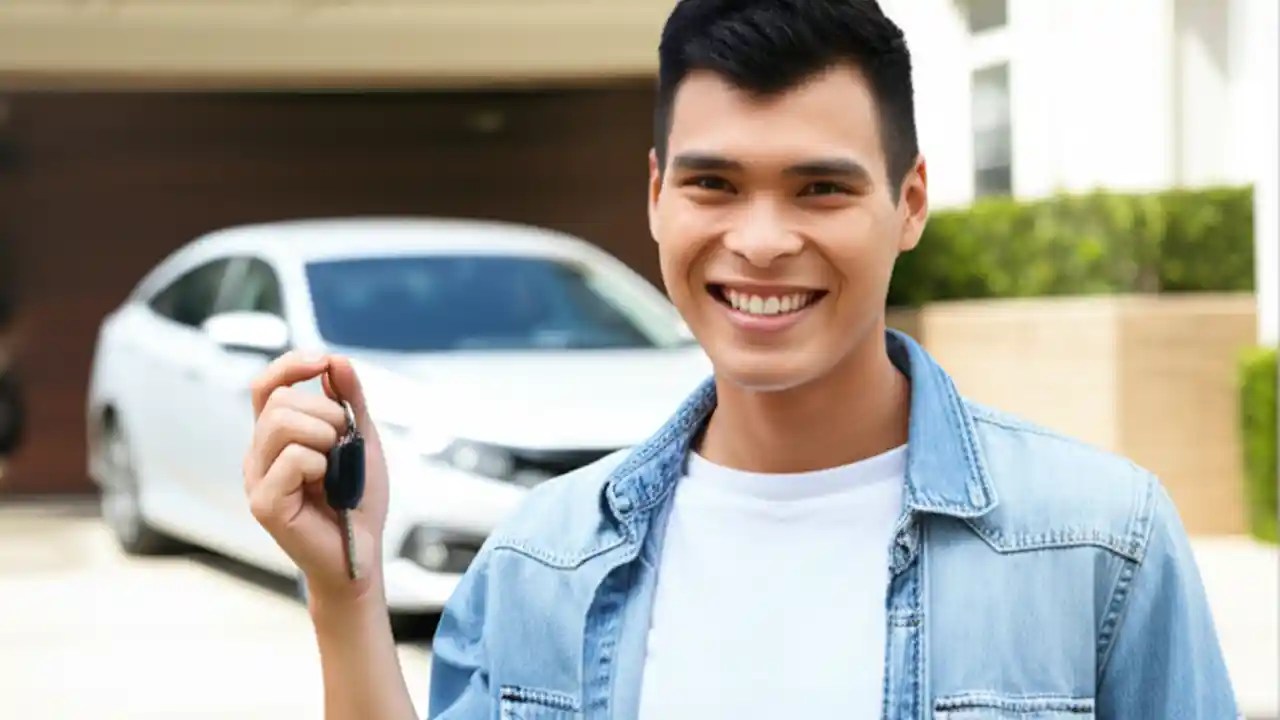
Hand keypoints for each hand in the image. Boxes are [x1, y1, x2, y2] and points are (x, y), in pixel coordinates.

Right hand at [243, 351, 389, 602]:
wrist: (361, 550)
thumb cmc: (357, 498)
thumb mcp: (361, 439)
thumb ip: (350, 400)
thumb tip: (335, 359)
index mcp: (276, 437)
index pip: (267, 385)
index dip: (290, 365)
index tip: (322, 362)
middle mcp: (258, 454)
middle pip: (280, 401)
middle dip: (326, 414)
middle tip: (343, 446)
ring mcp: (256, 479)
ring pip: (281, 423)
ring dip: (323, 437)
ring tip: (335, 467)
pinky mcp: (263, 503)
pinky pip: (292, 459)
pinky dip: (320, 465)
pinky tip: (325, 487)